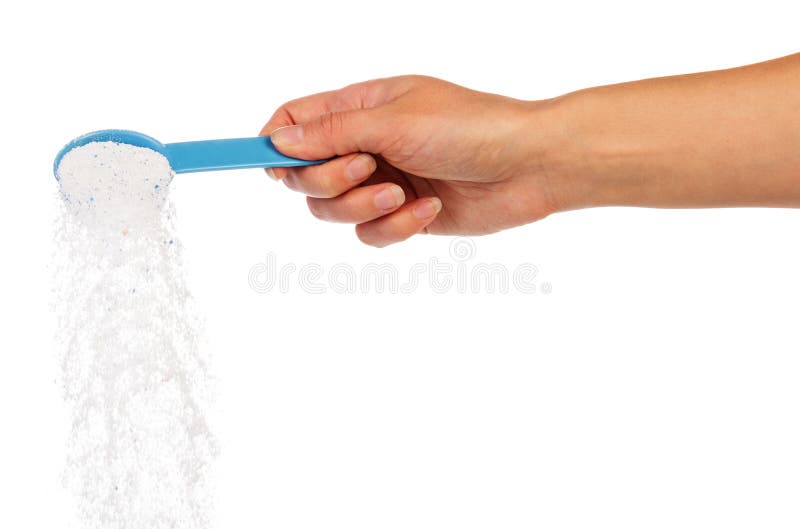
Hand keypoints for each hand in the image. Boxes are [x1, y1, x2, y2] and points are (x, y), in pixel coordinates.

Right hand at [260, 76, 557, 246]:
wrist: (529, 165)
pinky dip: (395, 227)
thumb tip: (276, 141)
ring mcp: (383, 182)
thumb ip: (330, 133)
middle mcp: (365, 144)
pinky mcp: (402, 215)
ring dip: (363, 208)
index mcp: (359, 108)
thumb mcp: (393, 122)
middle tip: (366, 170)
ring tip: (402, 193)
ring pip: (333, 211)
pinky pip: (370, 234)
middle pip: (305, 175)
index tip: (267, 166)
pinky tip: (428, 209)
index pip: (295, 121)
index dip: (274, 144)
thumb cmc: (469, 127)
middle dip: (329, 181)